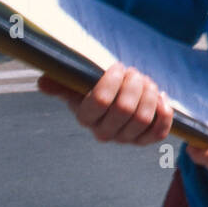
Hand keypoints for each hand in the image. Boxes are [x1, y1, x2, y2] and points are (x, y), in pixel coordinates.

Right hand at [37, 62, 170, 144]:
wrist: (117, 97)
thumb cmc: (94, 86)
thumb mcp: (75, 82)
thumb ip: (60, 82)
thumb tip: (43, 82)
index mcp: (85, 117)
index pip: (100, 102)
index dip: (112, 81)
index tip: (116, 66)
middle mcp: (104, 133)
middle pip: (124, 109)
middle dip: (133, 85)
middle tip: (133, 72)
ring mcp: (126, 138)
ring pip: (142, 118)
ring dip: (149, 94)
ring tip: (146, 81)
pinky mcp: (146, 140)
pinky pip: (159, 132)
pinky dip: (164, 112)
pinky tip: (160, 96)